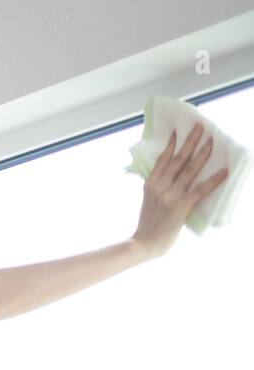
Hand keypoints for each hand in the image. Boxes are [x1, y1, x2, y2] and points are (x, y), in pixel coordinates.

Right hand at [130, 122, 228, 259]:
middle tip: (200, 127)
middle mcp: (160, 186)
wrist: (145, 242)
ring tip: (211, 142)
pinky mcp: (182, 206)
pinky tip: (224, 171)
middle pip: (178, 159)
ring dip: (202, 154)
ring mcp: (171, 195)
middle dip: (190, 141)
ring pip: (189, 170)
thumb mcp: (147, 201)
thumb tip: (166, 178)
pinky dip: (213, 180)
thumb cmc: (147, 225)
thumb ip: (156, 188)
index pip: (163, 159)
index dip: (171, 144)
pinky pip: (200, 189)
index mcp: (150, 184)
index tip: (178, 131)